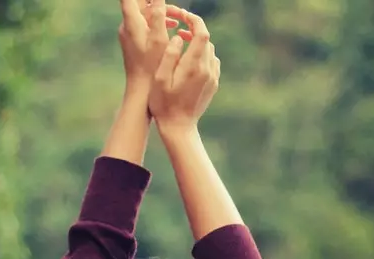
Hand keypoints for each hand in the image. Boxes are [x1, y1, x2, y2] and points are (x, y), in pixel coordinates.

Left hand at [119, 0, 180, 91]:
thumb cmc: (151, 68)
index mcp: (132, 23)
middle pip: (139, 2)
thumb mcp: (159, 40)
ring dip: (161, 11)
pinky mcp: (134, 42)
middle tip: (175, 10)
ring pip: (145, 13)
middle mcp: (127, 26)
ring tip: (178, 16)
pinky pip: (147, 24)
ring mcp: (130, 34)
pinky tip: (172, 27)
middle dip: (156, 1)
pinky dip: (159, 21)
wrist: (140, 92)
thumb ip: (158, 15)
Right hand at [149, 11, 219, 134]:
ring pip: (209, 50)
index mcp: (193, 66)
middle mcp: (207, 70)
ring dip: (197, 42)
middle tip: (178, 30)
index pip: (201, 32)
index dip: (192, 20)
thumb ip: (169, 55)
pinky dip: (202, 54)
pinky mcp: (213, 84)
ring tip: (181, 43)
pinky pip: (211, 61)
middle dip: (193, 29)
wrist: (179, 128)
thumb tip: (178, 38)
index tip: (182, 16)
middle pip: (206, 39)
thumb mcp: (159, 79)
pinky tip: (189, 60)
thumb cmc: (164, 104)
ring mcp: (212, 77)